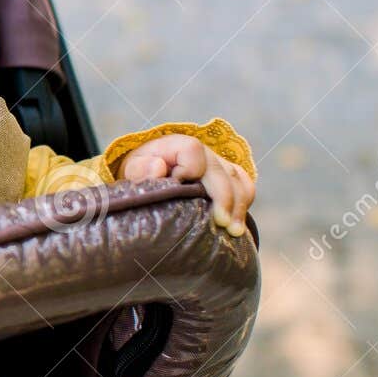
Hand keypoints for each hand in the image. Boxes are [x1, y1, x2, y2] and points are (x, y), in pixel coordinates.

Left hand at [118, 136, 253, 235]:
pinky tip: (240, 223)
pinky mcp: (228, 177)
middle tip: (222, 224)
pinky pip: (244, 186)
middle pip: (220, 170)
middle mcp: (204, 153)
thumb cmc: (142, 172)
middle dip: (224, 197)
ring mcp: (219, 165)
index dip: (189, 168)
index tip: (178, 183)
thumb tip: (158, 168)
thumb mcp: (133, 169)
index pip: (193, 150)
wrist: (153, 173)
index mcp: (179, 145)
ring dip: (239, 206)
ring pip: (237, 180)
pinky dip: (244, 203)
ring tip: (234, 231)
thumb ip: (139, 168)